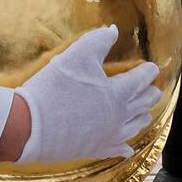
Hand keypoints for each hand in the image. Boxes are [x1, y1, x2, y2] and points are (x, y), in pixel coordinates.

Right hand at [12, 25, 160, 165]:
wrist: (31, 125)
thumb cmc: (55, 87)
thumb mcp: (76, 55)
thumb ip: (98, 40)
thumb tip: (113, 31)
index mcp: (120, 91)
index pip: (144, 78)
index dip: (148, 70)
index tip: (150, 67)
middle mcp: (121, 115)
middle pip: (146, 102)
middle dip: (150, 92)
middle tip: (150, 87)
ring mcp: (110, 135)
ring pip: (137, 126)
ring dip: (142, 115)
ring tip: (143, 112)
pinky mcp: (97, 150)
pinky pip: (119, 150)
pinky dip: (126, 147)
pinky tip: (128, 148)